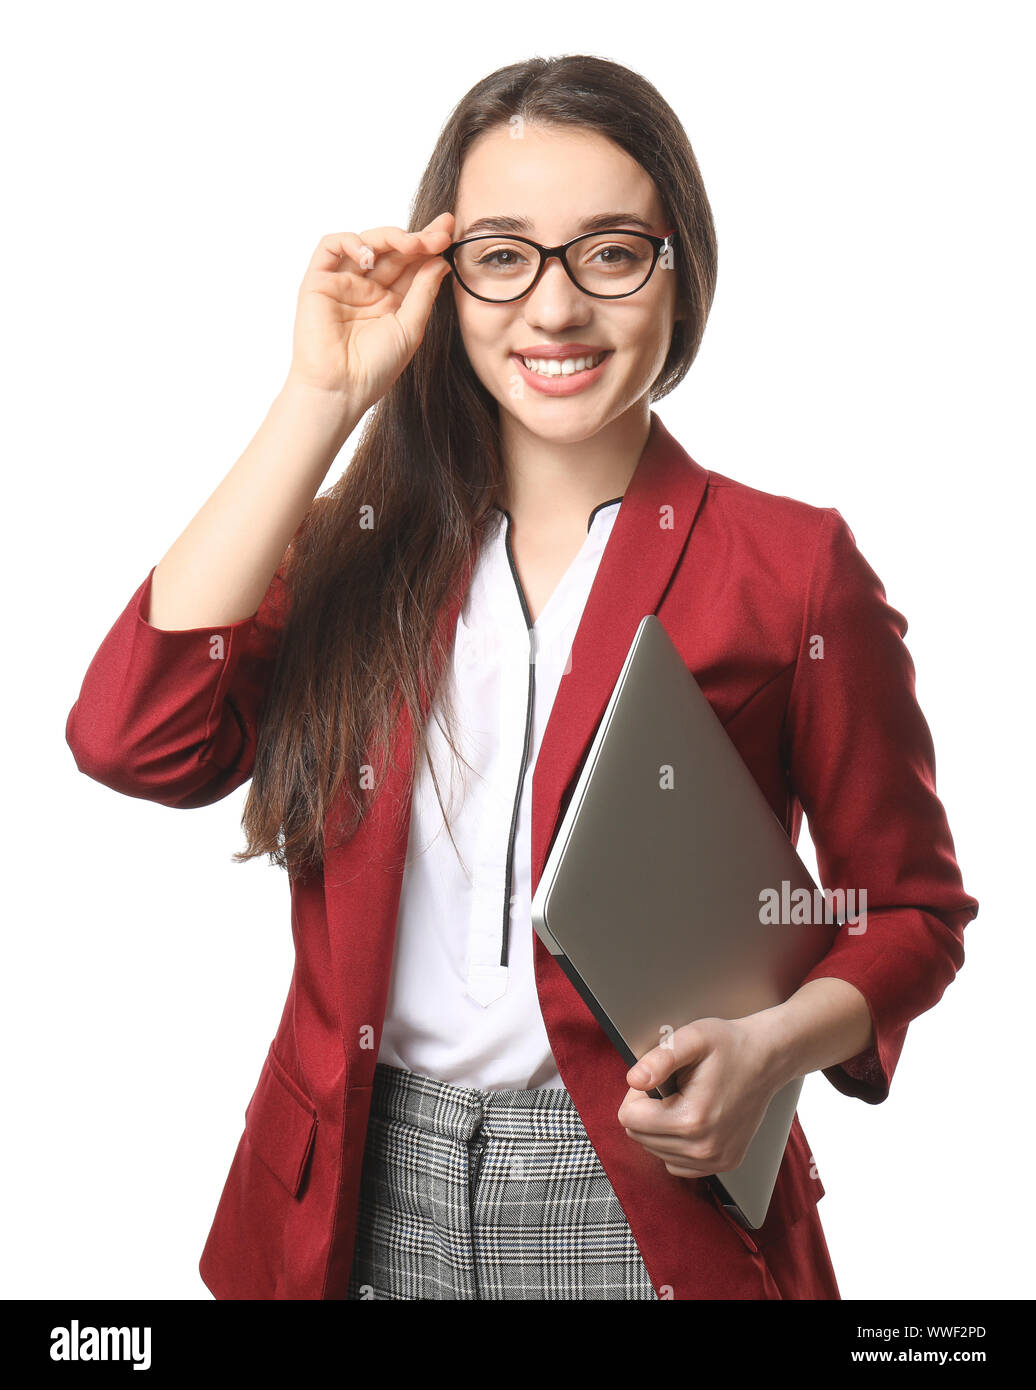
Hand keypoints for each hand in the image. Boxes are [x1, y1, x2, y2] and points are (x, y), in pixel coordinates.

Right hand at [286, 212, 454, 410]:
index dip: (430, 246)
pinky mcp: (318, 282)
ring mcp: (344, 283)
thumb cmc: (375, 368)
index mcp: (391, 301)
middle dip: (418, 238)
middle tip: (440, 234)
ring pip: (367, 243)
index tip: (450, 232)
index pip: (412, 264)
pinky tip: (369, 255)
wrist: (341, 389)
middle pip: (393, 251)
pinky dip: (350, 242)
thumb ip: (424, 292)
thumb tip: (441, 261)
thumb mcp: (410, 328)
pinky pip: (330, 247)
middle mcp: (368, 288)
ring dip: (391, 237)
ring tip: (412, 243)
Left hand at [617, 1016, 786, 1178]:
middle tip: (672, 1088)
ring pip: (655, 1151)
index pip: (629, 1119)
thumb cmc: (730, 1046)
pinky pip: (677, 1164)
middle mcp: (704, 1148)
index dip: (637, 1094)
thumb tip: (633, 1080)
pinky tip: (691, 1120)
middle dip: (648, 1110)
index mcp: (692, 1119)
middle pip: (639, 1137)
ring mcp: (715, 1160)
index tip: (658, 1079)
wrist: (767, 1059)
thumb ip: (659, 1059)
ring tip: (685, 1100)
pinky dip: (675, 1144)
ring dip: (661, 1127)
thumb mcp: (692, 1038)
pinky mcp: (722, 1164)